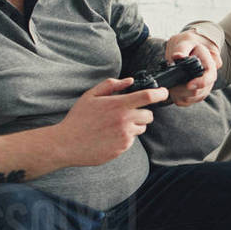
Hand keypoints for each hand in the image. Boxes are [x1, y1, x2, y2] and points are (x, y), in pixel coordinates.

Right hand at [54, 77, 168, 166]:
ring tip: (114, 125)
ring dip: (134, 125)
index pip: (147, 97)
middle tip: (128, 112)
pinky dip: (124, 137)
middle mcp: (124, 121)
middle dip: (143, 113)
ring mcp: (125, 136)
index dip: (160, 93)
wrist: (67, 144)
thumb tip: (129, 81)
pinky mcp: (122, 149)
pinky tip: (109, 136)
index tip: (163, 92)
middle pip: (149, 115)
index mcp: (118, 105)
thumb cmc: (78, 118)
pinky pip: (131, 140)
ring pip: (141, 128)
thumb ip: (111, 85)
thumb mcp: (90, 96)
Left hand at [165, 29, 220, 106]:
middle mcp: (210, 77)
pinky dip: (179, 99)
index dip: (201, 82)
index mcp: (209, 63)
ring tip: (171, 87)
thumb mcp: (185, 42)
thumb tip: (177, 56)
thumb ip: (182, 49)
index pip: (210, 76)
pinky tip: (174, 91)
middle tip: (171, 85)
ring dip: (180, 95)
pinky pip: (189, 102)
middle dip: (183, 90)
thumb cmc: (188, 45)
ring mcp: (205, 86)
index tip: (189, 85)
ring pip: (194, 98)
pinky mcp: (198, 93)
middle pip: (201, 90)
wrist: (189, 49)